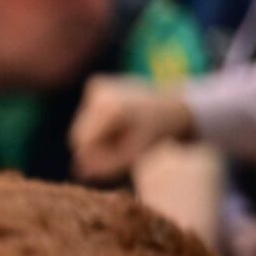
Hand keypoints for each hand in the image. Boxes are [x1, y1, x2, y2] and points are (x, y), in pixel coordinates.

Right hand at [70, 75, 196, 182]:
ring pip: (83, 125)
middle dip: (96, 146)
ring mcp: (98, 85)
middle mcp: (100, 92)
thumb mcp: (135, 155)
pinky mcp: (98, 83)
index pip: (82, 141)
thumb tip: (80, 171)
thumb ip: (106, 166)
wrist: (176, 107)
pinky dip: (100, 122)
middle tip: (120, 150)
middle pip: (80, 132)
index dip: (94, 156)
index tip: (113, 161)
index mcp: (109, 108)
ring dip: (99, 136)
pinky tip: (120, 122)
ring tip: (124, 135)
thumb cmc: (158, 134)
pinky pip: (88, 113)